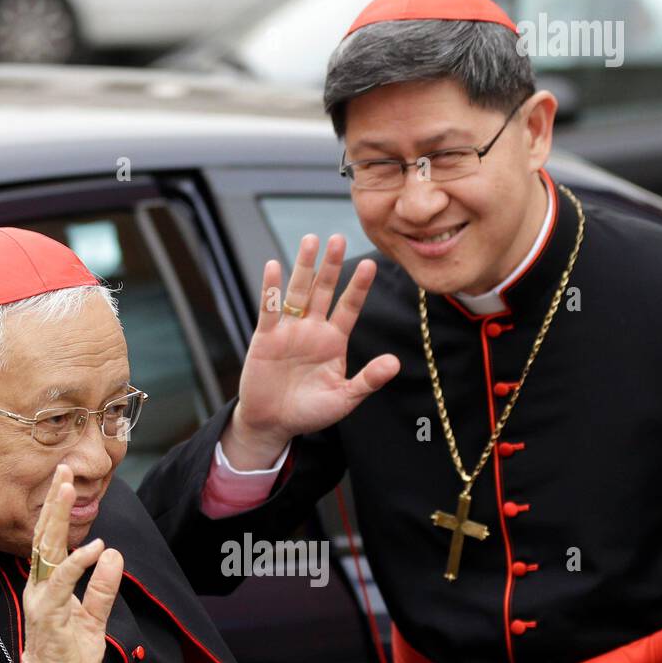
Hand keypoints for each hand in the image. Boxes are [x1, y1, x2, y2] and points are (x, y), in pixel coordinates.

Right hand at [19, 464, 123, 662]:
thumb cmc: (69, 658)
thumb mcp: (95, 618)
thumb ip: (103, 588)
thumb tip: (112, 553)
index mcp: (49, 584)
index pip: (52, 539)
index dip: (58, 510)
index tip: (66, 480)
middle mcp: (40, 586)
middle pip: (45, 535)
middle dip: (53, 501)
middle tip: (62, 468)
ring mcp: (41, 599)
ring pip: (46, 550)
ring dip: (56, 518)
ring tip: (66, 489)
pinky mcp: (47, 616)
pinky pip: (62, 583)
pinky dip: (77, 564)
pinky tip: (92, 547)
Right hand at [223, 234, 400, 467]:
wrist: (274, 423)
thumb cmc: (310, 412)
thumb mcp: (344, 398)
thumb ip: (368, 380)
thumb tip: (395, 363)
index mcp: (334, 341)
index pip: (349, 307)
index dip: (358, 287)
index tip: (370, 265)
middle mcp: (313, 329)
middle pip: (323, 290)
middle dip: (331, 265)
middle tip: (338, 238)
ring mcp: (289, 330)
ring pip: (298, 292)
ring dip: (304, 266)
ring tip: (311, 239)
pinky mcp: (266, 337)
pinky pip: (270, 309)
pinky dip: (271, 289)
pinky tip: (274, 266)